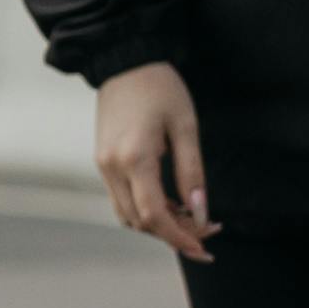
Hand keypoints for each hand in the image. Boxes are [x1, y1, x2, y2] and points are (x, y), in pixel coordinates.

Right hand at [92, 60, 215, 257]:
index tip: (204, 248)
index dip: (179, 237)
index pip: (154, 216)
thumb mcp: (185, 126)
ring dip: (158, 223)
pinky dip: (145, 208)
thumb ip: (192, 172)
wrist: (124, 59)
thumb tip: (200, 211)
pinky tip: (170, 201)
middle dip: (173, 233)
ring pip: (127, 215)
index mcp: (134, 158)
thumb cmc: (160, 87)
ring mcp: (102, 165)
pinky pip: (122, 199)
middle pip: (139, 222)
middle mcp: (111, 167)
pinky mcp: (102, 161)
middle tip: (207, 229)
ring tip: (189, 215)